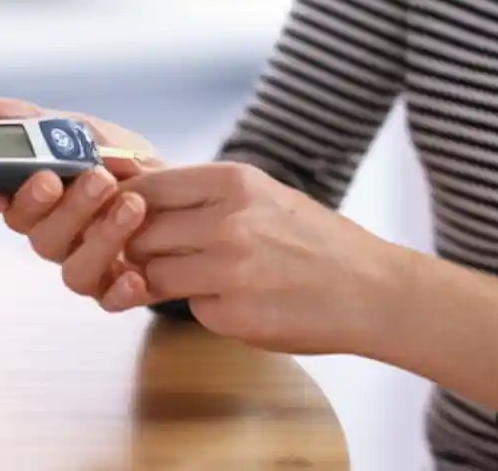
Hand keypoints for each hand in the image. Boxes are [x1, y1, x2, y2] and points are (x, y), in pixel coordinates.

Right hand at [0, 96, 164, 303]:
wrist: (176, 191)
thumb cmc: (118, 160)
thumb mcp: (79, 129)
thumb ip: (30, 120)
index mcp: (34, 198)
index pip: (1, 203)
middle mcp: (52, 235)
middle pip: (39, 234)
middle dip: (67, 207)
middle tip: (98, 177)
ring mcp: (82, 263)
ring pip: (72, 269)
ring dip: (101, 238)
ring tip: (132, 205)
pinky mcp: (113, 287)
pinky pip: (108, 300)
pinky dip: (120, 291)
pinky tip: (137, 274)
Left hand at [103, 162, 399, 355]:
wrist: (373, 290)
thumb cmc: (313, 240)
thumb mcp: (261, 195)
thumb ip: (201, 194)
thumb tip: (132, 183)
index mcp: (236, 182)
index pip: (147, 187)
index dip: (127, 205)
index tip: (124, 217)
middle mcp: (230, 221)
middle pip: (140, 234)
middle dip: (140, 247)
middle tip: (158, 254)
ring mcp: (231, 271)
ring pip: (154, 275)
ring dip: (163, 280)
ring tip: (198, 278)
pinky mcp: (236, 316)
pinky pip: (190, 309)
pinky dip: (204, 308)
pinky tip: (238, 301)